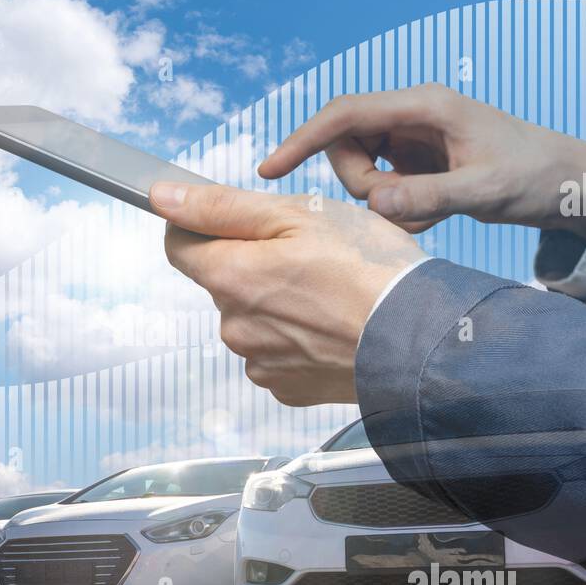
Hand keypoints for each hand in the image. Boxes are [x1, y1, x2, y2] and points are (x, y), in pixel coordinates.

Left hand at [153, 182, 425, 405]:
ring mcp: (259, 361)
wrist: (421, 340)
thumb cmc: (370, 270)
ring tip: (329, 292)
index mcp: (229, 277)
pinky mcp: (286, 386)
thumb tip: (164, 198)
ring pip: (252, 317)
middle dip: (253, 263)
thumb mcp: (297, 214)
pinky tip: (331, 325)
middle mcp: (234, 326)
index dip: (201, 224)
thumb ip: (221, 206)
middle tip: (308, 254)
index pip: (179, 245)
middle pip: (223, 281)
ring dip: (278, 301)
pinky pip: (277, 352)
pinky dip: (298, 336)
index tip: (234, 219)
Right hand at [258, 83, 585, 236]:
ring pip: (360, 170)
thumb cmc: (535, 176)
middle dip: (361, 185)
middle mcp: (412, 115)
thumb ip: (430, 198)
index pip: (344, 115)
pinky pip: (381, 186)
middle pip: (345, 146)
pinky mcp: (416, 160)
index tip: (271, 171)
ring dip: (380, 200)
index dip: (302, 140)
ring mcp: (412, 138)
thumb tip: (374, 203)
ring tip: (428, 213)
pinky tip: (433, 213)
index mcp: (424, 106)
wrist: (569, 183)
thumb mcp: (485, 192)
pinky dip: (396, 207)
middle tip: (404, 209)